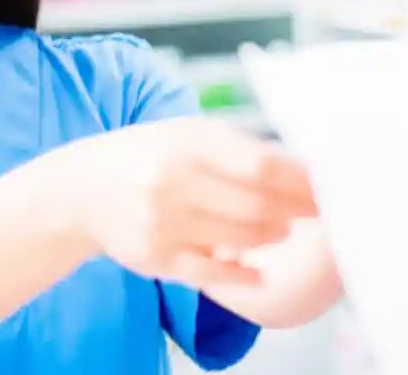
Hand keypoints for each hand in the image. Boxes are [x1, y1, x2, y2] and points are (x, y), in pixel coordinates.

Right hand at [69, 116, 317, 287]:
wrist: (82, 188)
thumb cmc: (149, 155)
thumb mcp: (187, 134)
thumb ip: (238, 149)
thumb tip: (301, 170)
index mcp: (188, 142)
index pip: (260, 166)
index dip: (299, 181)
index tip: (324, 186)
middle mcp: (175, 181)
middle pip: (256, 204)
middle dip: (295, 210)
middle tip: (319, 212)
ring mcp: (164, 223)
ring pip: (239, 238)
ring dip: (272, 235)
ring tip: (286, 228)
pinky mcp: (156, 258)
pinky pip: (211, 272)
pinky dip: (242, 274)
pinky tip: (260, 273)